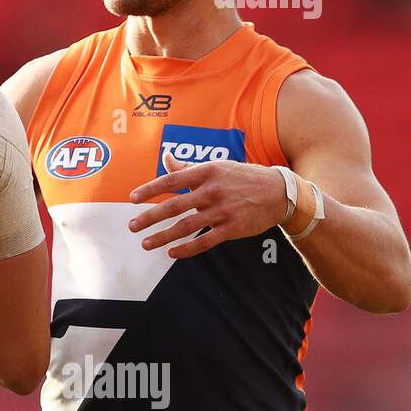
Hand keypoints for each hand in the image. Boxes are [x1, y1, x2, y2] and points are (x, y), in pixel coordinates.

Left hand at [127, 152, 287, 258]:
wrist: (279, 192)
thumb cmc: (242, 177)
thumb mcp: (216, 166)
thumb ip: (188, 167)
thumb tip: (165, 158)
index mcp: (206, 172)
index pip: (171, 180)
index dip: (150, 189)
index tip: (132, 199)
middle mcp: (212, 191)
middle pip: (175, 206)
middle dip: (150, 217)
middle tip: (131, 226)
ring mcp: (223, 210)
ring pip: (187, 226)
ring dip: (163, 236)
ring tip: (146, 243)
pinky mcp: (233, 228)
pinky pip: (205, 241)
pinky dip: (187, 249)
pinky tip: (171, 253)